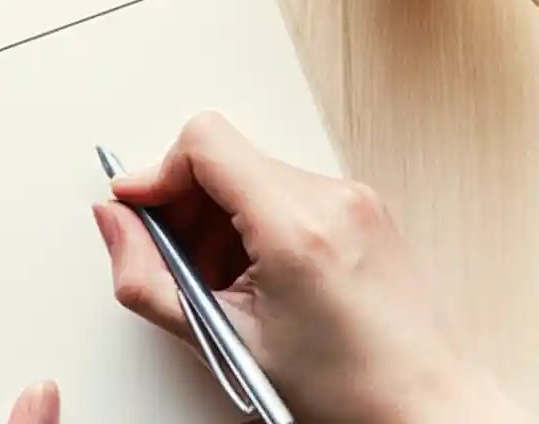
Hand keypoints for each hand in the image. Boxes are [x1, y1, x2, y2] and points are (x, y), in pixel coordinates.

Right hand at [91, 112, 530, 423]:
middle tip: (180, 263)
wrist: (423, 404)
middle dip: (186, 204)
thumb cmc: (346, 388)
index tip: (138, 206)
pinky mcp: (363, 207)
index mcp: (297, 226)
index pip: (205, 142)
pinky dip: (255, 223)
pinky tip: (258, 277)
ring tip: (225, 282)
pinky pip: (286, 191)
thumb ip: (148, 280)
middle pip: (225, 156)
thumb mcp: (225, 339)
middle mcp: (332, 197)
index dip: (157, 171)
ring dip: (219, 217)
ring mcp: (354, 198)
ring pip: (253, 173)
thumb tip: (115, 225)